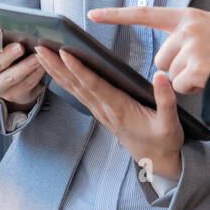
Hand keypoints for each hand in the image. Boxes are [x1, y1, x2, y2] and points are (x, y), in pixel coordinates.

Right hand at [0, 27, 45, 108]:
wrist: (11, 71)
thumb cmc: (7, 47)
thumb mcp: (0, 36)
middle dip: (8, 55)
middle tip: (21, 47)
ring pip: (11, 78)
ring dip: (26, 67)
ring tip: (38, 58)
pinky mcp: (11, 95)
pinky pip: (24, 87)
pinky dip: (34, 76)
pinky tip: (43, 67)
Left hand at [33, 45, 183, 180]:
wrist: (157, 162)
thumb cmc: (164, 141)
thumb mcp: (170, 124)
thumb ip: (166, 99)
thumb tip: (161, 75)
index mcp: (120, 110)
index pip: (95, 86)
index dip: (79, 70)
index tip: (64, 53)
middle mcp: (106, 110)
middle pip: (76, 85)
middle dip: (57, 66)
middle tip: (39, 47)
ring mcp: (101, 112)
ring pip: (74, 89)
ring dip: (55, 71)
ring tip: (40, 54)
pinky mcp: (101, 112)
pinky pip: (78, 93)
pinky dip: (64, 80)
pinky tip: (55, 70)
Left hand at [86, 6, 209, 95]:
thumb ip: (189, 30)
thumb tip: (168, 41)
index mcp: (189, 16)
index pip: (145, 13)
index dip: (117, 15)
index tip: (92, 14)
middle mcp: (188, 28)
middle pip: (161, 57)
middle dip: (177, 67)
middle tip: (203, 65)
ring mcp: (193, 47)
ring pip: (170, 73)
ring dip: (186, 80)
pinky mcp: (197, 67)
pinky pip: (181, 85)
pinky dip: (194, 89)